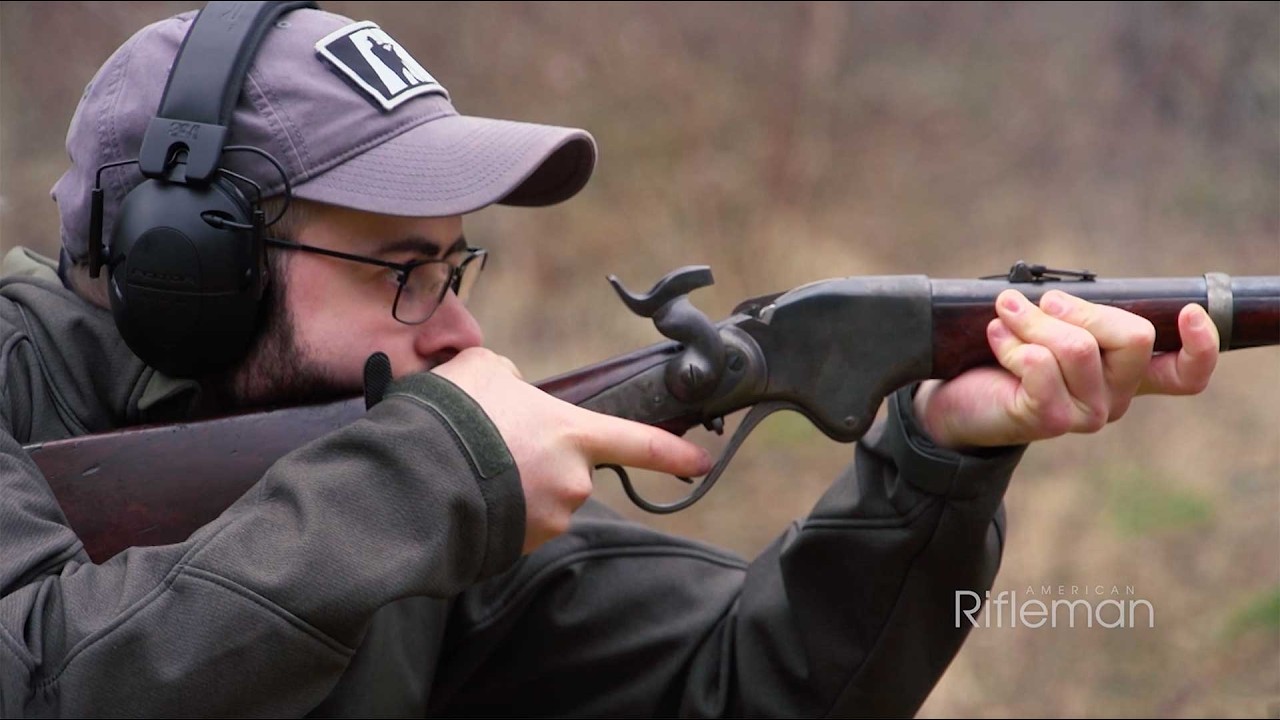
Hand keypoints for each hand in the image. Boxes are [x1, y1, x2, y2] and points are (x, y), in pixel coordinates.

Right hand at [432, 347, 711, 552]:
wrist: (413, 473)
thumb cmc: (455, 415)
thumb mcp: (484, 370)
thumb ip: (511, 378)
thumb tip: (510, 391)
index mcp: (576, 434)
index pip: (642, 444)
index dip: (676, 454)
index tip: (703, 463)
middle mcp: (572, 484)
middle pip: (569, 472)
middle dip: (538, 461)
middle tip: (492, 444)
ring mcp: (544, 523)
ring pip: (536, 500)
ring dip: (512, 488)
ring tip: (467, 467)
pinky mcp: (513, 552)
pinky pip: (511, 527)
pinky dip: (492, 511)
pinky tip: (462, 492)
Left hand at [913, 289, 1219, 449]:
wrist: (956, 400)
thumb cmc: (1005, 358)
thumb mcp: (1049, 326)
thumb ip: (1073, 314)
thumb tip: (1063, 299)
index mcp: (1127, 374)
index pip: (1188, 373)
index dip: (1202, 345)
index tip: (1188, 311)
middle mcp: (1117, 398)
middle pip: (1134, 337)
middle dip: (1080, 308)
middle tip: (1039, 302)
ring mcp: (1087, 413)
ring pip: (1079, 347)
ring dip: (1032, 319)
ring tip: (1005, 314)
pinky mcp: (1050, 419)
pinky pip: (1039, 362)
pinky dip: (1010, 341)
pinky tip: (995, 339)